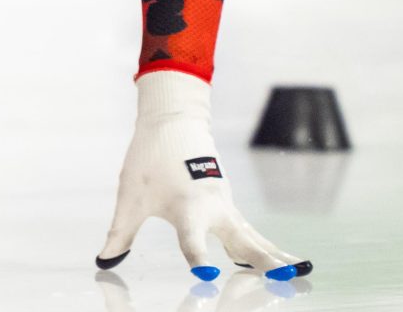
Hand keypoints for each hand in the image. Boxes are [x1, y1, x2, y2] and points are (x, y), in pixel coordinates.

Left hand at [96, 71, 311, 281]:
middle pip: (241, 240)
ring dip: (273, 256)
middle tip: (285, 280)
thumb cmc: (149, 160)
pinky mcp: (230, 206)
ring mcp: (226, 206)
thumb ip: (120, 232)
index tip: (204, 275)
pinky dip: (267, 247)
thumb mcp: (130, 197)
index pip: (190, 239)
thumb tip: (103, 261)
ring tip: (299, 275)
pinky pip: (251, 232)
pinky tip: (283, 264)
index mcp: (186, 206)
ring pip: (253, 236)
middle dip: (262, 261)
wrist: (173, 122)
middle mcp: (213, 208)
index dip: (196, 256)